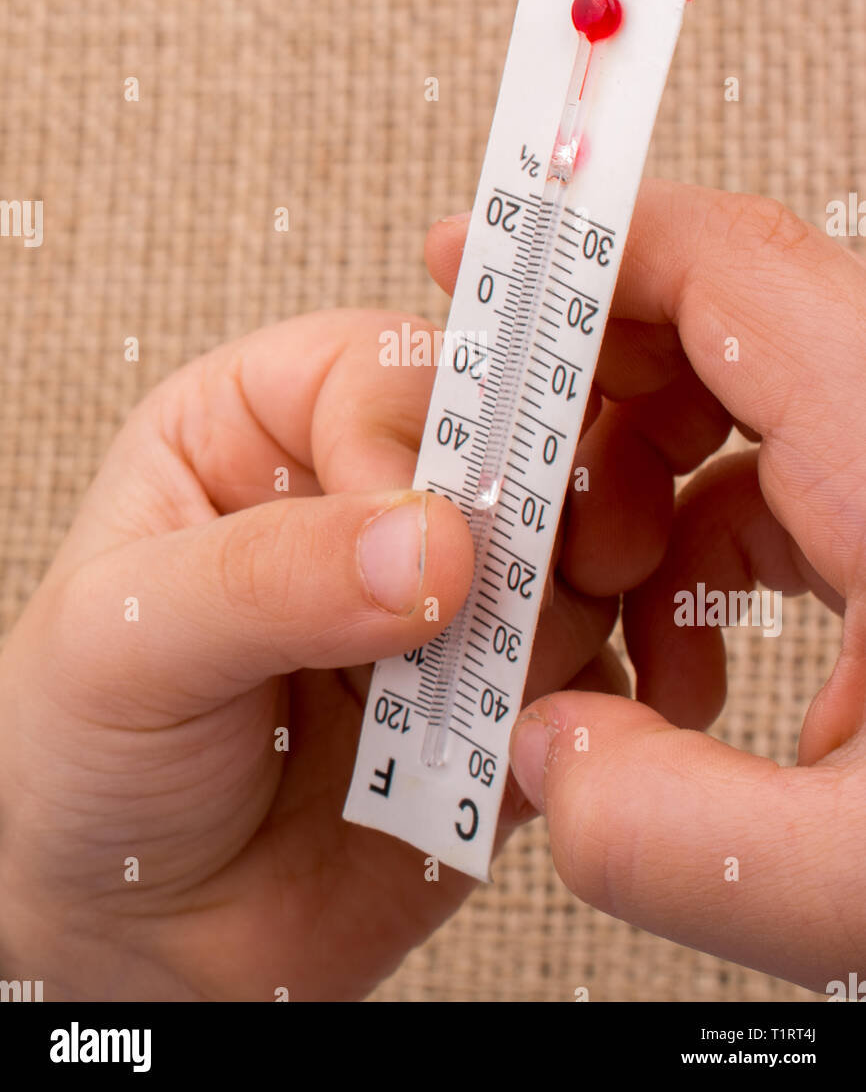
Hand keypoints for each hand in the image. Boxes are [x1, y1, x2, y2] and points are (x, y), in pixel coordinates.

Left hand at [0, 307, 620, 1000]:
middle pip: (507, 444)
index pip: (386, 371)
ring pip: (566, 557)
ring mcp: (444, 599)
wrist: (132, 933)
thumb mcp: (126, 642)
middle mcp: (366, 496)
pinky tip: (516, 753)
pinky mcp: (498, 698)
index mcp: (262, 426)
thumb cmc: (86, 755)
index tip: (425, 544)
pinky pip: (590, 676)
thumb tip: (436, 545)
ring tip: (470, 699)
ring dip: (545, 626)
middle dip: (534, 514)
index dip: (424, 438)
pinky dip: (576, 711)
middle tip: (521, 590)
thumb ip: (267, 575)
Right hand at [432, 181, 863, 992]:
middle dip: (590, 397)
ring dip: (648, 488)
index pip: (722, 266)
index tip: (478, 253)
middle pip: (721, 325)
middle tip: (509, 481)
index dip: (582, 246)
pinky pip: (795, 485)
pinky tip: (699, 659)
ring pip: (750, 409)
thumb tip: (552, 762)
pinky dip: (713, 546)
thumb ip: (677, 834)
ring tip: (606, 604)